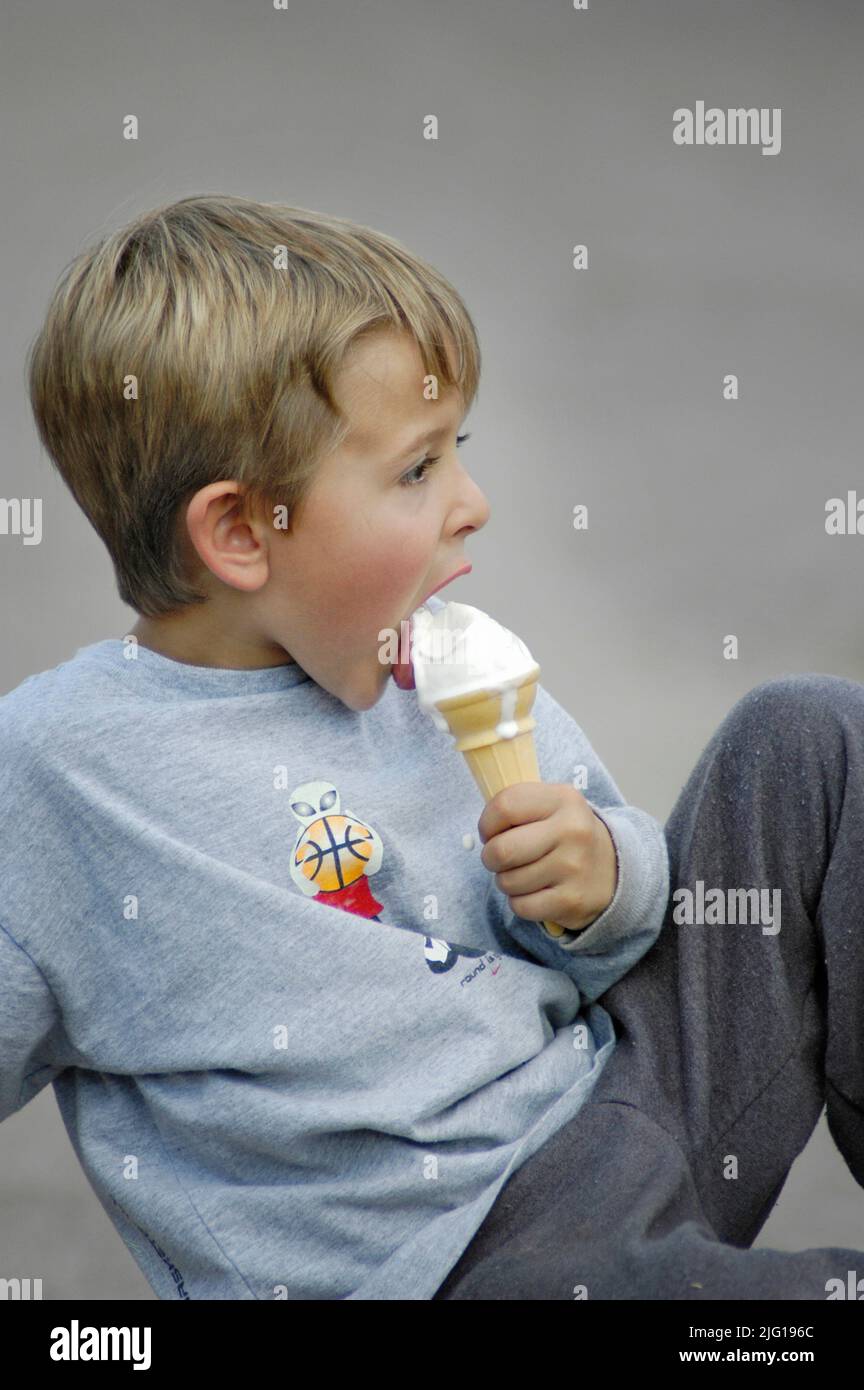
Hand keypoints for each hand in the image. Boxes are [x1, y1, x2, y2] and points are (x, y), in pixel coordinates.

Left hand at [477, 783, 618, 933]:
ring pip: (507, 881)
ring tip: (524, 874)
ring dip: (506, 881)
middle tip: (500, 858)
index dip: (487, 823)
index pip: (504, 806)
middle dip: (490, 857)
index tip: (492, 832)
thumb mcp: (551, 805)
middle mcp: (572, 830)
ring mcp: (574, 867)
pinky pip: (521, 906)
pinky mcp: (571, 900)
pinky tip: (536, 892)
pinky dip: (520, 902)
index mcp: (563, 799)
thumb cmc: (566, 834)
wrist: (613, 868)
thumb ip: (517, 804)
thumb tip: (483, 827)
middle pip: (501, 850)